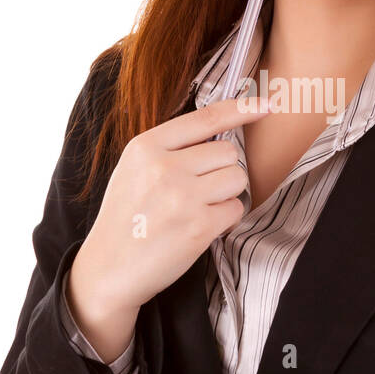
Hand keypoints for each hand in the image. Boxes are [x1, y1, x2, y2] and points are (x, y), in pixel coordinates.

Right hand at [69, 94, 276, 319]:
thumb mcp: (134, 169)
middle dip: (222, 170)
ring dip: (227, 194)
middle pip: (227, 152)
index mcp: (146, 146)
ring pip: (237, 178)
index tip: (266, 105)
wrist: (108, 268)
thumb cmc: (126, 217)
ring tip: (198, 208)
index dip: (241, 109)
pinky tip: (201, 227)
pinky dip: (226, 219)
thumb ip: (170, 148)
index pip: (206, 118)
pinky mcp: (199, 227)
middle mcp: (164, 167)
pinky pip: (236, 209)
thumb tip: (221, 132)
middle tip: (197, 191)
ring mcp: (182, 197)